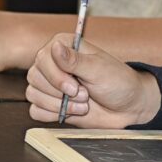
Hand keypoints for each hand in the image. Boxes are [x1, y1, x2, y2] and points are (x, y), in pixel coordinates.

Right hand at [26, 35, 161, 126]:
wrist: (128, 108)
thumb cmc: (118, 83)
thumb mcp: (99, 70)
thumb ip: (75, 60)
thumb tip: (55, 46)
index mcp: (64, 47)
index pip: (42, 58)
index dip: (56, 76)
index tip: (76, 87)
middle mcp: (54, 64)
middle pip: (34, 77)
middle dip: (60, 92)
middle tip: (84, 95)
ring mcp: (50, 84)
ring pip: (33, 94)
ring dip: (58, 105)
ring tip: (82, 104)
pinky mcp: (50, 104)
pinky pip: (35, 111)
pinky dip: (52, 115)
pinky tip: (71, 113)